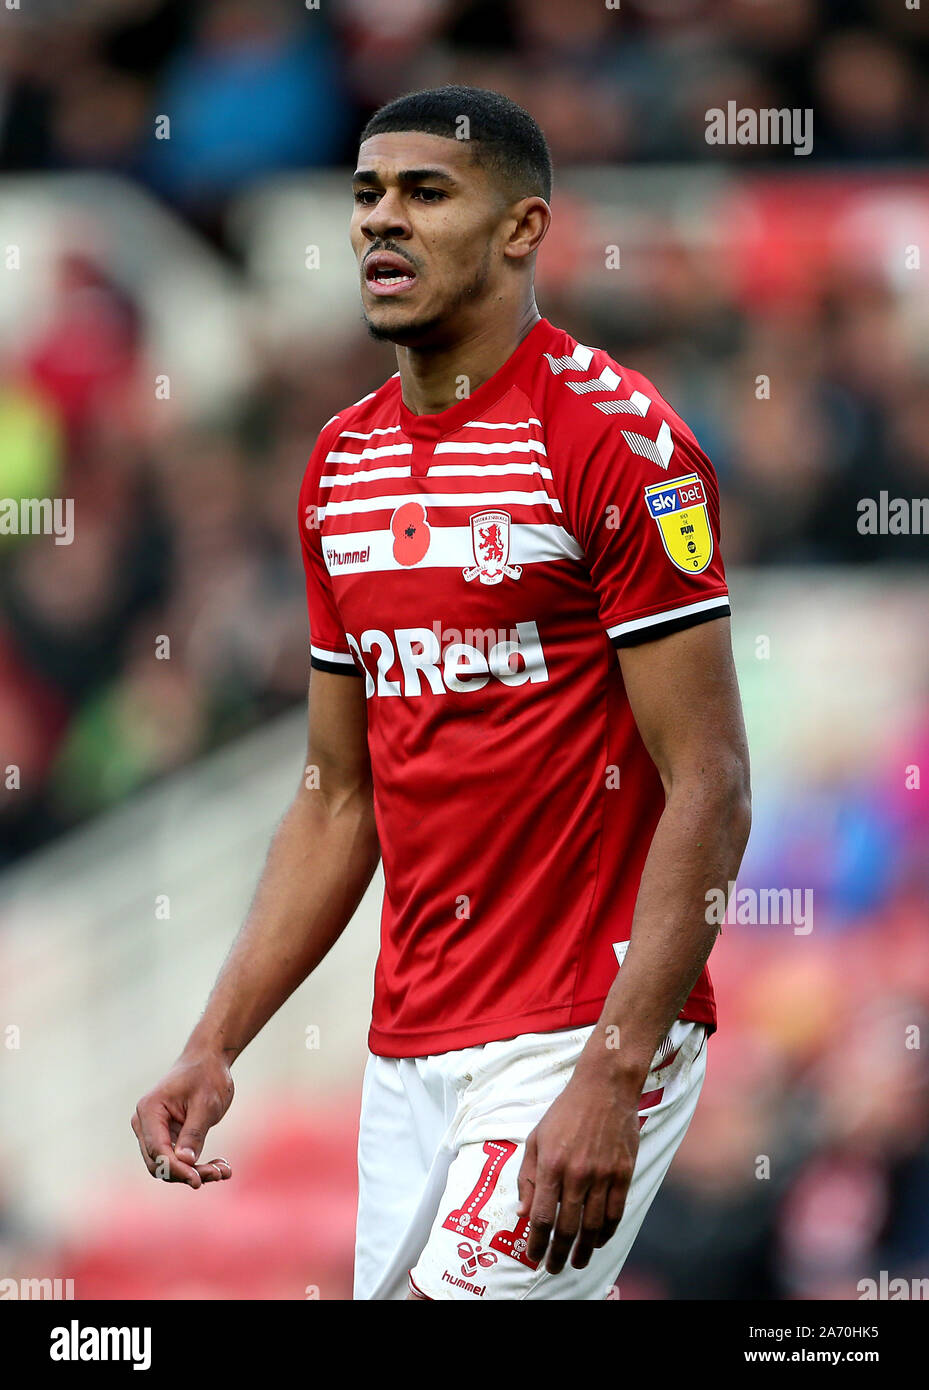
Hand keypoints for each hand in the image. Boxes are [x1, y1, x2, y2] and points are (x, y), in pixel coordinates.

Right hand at [131, 1053, 234, 1188]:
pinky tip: (221, 1167)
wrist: (208, 1060)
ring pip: (168, 1165)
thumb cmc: (207, 1076)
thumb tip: (185, 1162)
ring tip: (224, 1171)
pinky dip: (196, 1165)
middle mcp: (144, 1123)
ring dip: (195, 1172)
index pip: (157, 1150)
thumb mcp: (206, 1103)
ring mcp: (153, 1131)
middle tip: (219, 1174)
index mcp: (149, 1110)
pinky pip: (177, 1159)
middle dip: (187, 1173)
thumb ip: (194, 1132)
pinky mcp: (166, 1137)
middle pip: (159, 1162)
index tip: (199, 1180)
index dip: (176, 1168)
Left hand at [516, 1061, 641, 1273]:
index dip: (537, 1242)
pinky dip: (608, 1232)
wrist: (604, 1088)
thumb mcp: (536, 1139)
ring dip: (585, 1249)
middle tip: (556, 1268)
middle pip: (568, 1227)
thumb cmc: (565, 1112)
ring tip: (577, 1261)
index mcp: (551, 1165)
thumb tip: (523, 1213)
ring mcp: (603, 1174)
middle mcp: (577, 1174)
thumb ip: (528, 1177)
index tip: (534, 1257)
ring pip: (594, 1225)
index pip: (543, 1216)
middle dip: (559, 1254)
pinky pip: (616, 1212)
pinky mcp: (624, 1172)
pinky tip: (599, 1240)